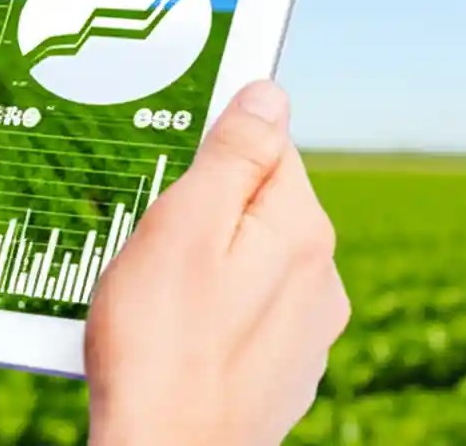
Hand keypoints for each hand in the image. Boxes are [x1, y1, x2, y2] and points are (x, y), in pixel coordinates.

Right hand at [84, 81, 349, 445]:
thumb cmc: (159, 348)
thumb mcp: (182, 228)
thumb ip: (231, 156)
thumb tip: (268, 93)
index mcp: (300, 232)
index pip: (268, 145)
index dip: (210, 148)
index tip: (165, 170)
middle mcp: (320, 279)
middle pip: (256, 206)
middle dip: (201, 210)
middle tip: (145, 239)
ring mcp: (305, 332)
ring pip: (249, 262)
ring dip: (204, 262)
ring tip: (149, 294)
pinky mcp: (282, 371)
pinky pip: (244, 313)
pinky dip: (210, 311)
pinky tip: (170, 334)